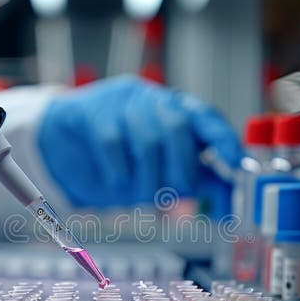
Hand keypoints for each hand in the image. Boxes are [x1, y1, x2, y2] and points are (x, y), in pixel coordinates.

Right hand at [37, 76, 241, 215]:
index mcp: (173, 108)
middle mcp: (150, 99)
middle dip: (181, 168)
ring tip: (142, 195)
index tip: (236, 165)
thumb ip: (198, 179)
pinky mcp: (90, 112)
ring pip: (146, 139)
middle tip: (176, 193)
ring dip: (148, 178)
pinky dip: (118, 172)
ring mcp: (118, 102)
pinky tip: (116, 182)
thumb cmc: (120, 158)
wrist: (63, 146)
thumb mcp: (163, 169)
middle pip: (176, 127)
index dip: (223, 139)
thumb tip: (231, 202)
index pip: (206, 116)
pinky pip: (112, 143)